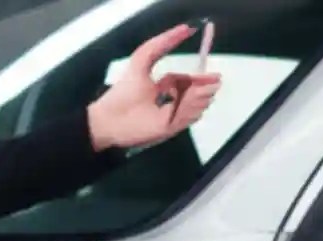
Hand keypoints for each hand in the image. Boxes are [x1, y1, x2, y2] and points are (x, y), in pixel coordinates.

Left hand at [87, 24, 222, 150]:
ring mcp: (170, 116)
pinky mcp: (167, 129)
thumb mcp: (142, 60)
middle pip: (197, 95)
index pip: (189, 82)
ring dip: (198, 99)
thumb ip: (160, 44)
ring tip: (192, 93)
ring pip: (196, 108)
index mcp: (165, 87)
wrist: (107, 119)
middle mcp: (170, 102)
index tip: (216, 76)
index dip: (202, 79)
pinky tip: (186, 103)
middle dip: (204, 89)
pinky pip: (187, 120)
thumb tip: (185, 28)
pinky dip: (190, 111)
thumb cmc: (123, 91)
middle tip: (211, 84)